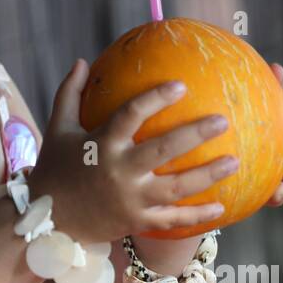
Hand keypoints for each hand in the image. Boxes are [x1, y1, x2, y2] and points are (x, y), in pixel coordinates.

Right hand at [25, 59, 234, 245]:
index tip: (181, 86)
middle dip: (195, 134)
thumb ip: (69, 94)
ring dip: (208, 175)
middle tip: (223, 121)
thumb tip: (82, 60)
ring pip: (176, 187)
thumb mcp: (57, 130)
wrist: (48, 221)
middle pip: (164, 150)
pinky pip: (172, 219)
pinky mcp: (136, 221)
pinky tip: (222, 205)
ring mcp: (129, 199)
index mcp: (100, 144)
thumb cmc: (55, 170)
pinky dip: (197, 216)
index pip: (131, 115)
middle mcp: (118, 171)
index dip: (155, 98)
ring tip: (234, 161)